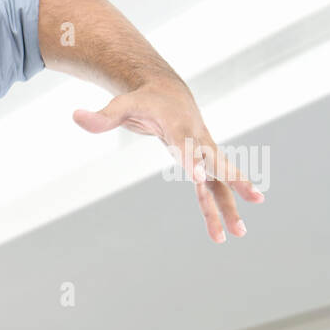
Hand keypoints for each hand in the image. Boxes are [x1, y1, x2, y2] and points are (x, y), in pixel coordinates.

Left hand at [73, 77, 264, 242]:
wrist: (170, 95)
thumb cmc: (144, 100)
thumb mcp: (122, 105)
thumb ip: (102, 115)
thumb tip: (75, 117)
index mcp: (180, 126)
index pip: (188, 145)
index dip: (194, 161)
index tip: (201, 179)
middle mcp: (198, 141)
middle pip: (219, 163)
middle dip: (235, 181)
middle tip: (254, 197)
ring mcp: (204, 155)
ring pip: (221, 183)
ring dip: (231, 207)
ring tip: (240, 234)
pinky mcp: (202, 166)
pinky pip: (211, 192)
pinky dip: (217, 211)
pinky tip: (223, 235)